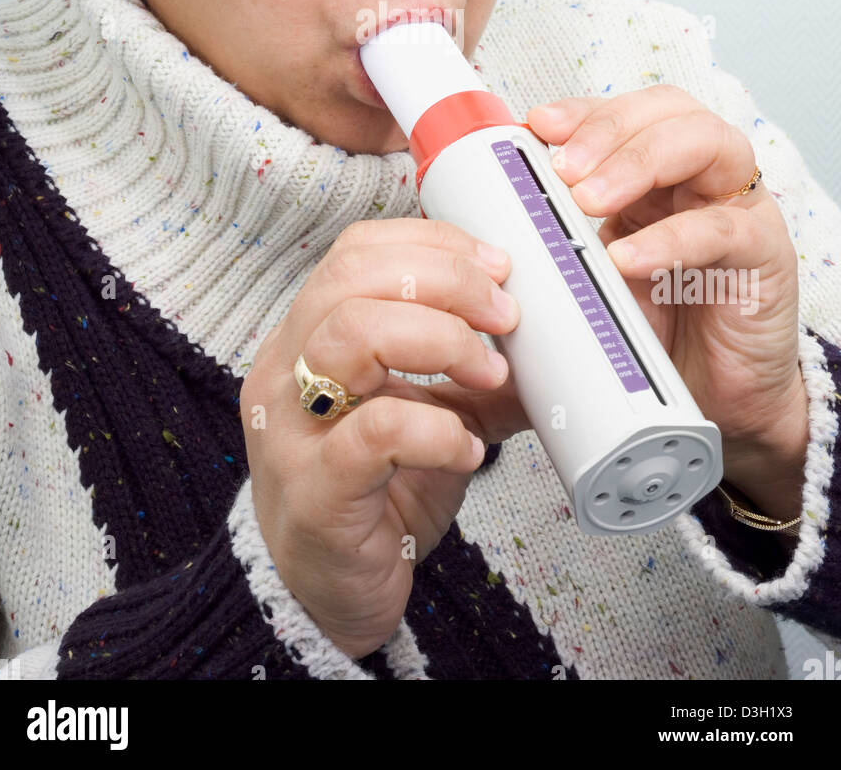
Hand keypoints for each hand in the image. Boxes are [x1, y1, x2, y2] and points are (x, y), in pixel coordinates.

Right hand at [239, 217, 526, 660]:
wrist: (329, 596)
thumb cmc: (374, 494)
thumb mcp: (429, 414)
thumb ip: (478, 375)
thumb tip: (555, 342)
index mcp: (306, 336)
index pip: (354, 253)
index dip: (431, 244)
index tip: (495, 265)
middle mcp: (285, 370)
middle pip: (352, 279)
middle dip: (444, 280)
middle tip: (504, 313)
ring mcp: (290, 428)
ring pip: (351, 335)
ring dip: (441, 340)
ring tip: (490, 370)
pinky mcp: (315, 490)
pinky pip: (374, 433)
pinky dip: (436, 429)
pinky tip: (466, 449)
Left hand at [526, 85, 808, 521]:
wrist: (715, 407)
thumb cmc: (652, 337)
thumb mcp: (587, 283)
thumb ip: (547, 251)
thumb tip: (473, 234)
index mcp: (653, 174)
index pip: (622, 113)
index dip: (580, 111)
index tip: (533, 126)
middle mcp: (699, 177)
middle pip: (665, 111)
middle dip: (606, 129)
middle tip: (559, 168)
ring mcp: (736, 208)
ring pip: (706, 142)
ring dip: (638, 161)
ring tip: (587, 200)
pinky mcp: (766, 254)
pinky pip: (723, 229)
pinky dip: (671, 239)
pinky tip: (627, 258)